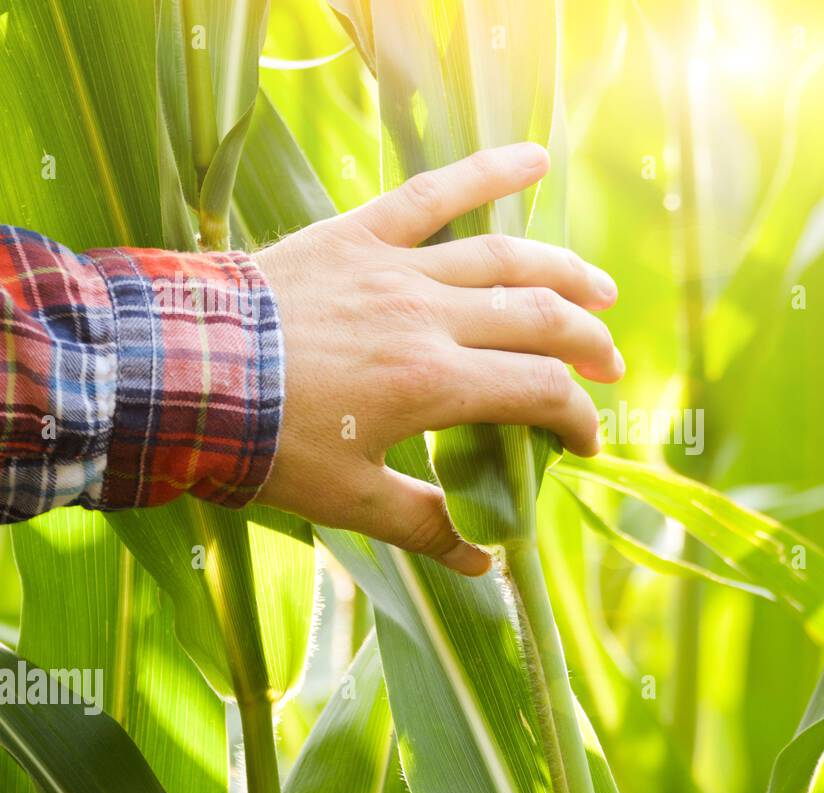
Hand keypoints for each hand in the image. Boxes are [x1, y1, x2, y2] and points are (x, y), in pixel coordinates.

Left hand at [253, 142, 620, 575]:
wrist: (176, 373)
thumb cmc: (263, 442)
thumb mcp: (346, 500)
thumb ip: (425, 526)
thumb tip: (485, 565)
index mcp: (434, 385)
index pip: (541, 393)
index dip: (577, 418)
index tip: (582, 443)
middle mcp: (431, 319)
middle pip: (541, 321)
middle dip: (589, 347)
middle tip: (609, 368)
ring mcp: (398, 270)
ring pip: (508, 259)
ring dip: (565, 273)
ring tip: (602, 292)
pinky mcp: (360, 235)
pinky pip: (434, 193)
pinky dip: (488, 172)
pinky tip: (537, 158)